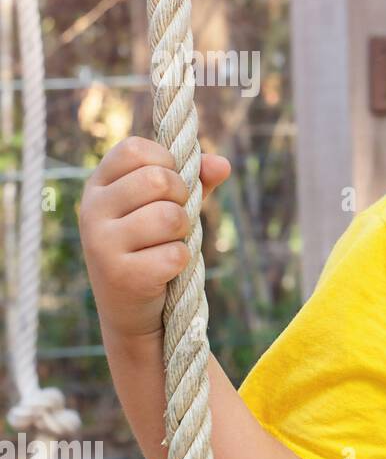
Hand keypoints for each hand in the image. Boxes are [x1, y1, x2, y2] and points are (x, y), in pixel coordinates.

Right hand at [79, 136, 230, 340]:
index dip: (167, 163)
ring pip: (170, 216)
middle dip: (183, 200)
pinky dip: (182, 262)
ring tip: (166, 246)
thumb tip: (222, 164)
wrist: (132, 309)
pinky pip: (176, 254)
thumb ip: (197, 181)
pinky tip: (163, 271)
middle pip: (158, 180)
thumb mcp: (171, 206)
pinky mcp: (120, 275)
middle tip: (173, 223)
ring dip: (184, 233)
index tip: (169, 187)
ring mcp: (100, 243)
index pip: (135, 149)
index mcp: (99, 185)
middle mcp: (91, 209)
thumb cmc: (153, 246)